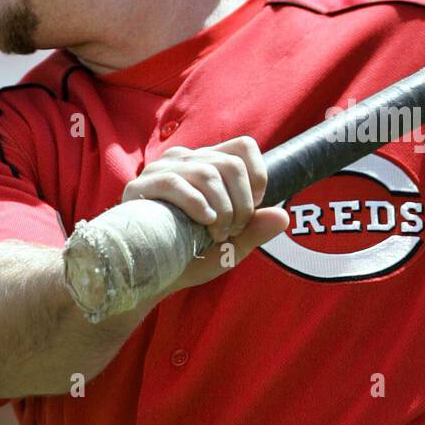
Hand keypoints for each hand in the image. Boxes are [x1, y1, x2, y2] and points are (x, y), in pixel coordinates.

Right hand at [121, 136, 288, 290]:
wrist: (149, 277)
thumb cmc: (189, 257)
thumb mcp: (230, 246)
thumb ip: (255, 230)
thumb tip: (283, 216)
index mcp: (209, 164)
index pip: (243, 147)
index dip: (258, 176)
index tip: (254, 209)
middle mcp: (187, 159)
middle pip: (231, 164)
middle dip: (242, 204)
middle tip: (233, 231)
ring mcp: (162, 169)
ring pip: (208, 173)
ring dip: (222, 210)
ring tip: (216, 235)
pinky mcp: (141, 186)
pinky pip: (175, 182)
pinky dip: (196, 204)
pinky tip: (202, 222)